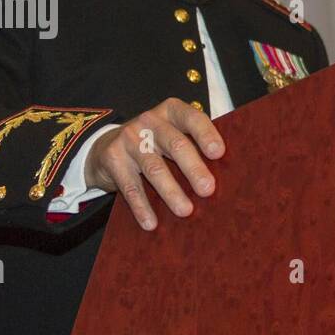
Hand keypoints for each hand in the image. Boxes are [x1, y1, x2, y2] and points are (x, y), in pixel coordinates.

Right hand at [84, 98, 223, 229]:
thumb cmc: (155, 144)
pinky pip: (130, 186)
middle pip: (176, 145)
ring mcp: (129, 138)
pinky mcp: (113, 159)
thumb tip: (228, 175)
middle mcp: (150, 121)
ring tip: (185, 211)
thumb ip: (194, 145)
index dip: (206, 134)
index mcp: (172, 112)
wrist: (105, 147)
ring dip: (171, 192)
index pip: (192, 118)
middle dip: (194, 169)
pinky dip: (142, 207)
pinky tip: (151, 223)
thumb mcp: (173, 135)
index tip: (219, 153)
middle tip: (208, 190)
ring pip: (154, 168)